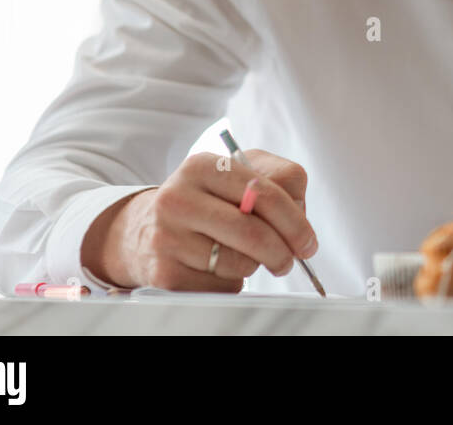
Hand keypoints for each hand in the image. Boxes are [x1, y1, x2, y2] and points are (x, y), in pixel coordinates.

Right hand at [82, 149, 317, 291]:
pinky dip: (231, 281)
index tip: (308, 242)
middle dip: (282, 251)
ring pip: (238, 262)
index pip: (265, 192)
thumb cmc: (207, 200)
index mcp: (203, 166)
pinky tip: (217, 267)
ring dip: (254, 266)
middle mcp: (178, 197)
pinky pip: (219, 285)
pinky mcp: (164, 273)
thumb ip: (279, 181)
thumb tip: (299, 214)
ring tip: (244, 255)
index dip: (295, 221)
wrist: (145, 228)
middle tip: (289, 260)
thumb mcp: (239, 175)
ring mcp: (167, 236)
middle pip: (253, 231)